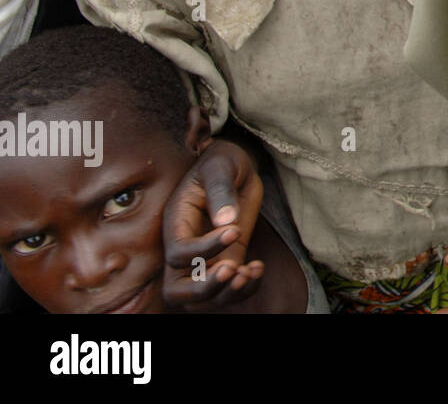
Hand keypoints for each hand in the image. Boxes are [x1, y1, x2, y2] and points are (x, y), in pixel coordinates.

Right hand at [162, 139, 265, 310]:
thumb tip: (226, 221)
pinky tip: (258, 268)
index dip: (204, 249)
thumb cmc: (222, 161)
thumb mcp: (221, 167)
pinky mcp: (226, 259)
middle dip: (204, 289)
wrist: (237, 166)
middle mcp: (185, 246)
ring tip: (249, 272)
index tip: (234, 230)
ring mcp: (205, 258)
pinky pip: (228, 288)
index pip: (179, 253)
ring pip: (201, 297)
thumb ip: (221, 191)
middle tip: (232, 269)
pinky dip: (244, 288)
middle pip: (177, 290)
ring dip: (226, 293)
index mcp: (176, 222)